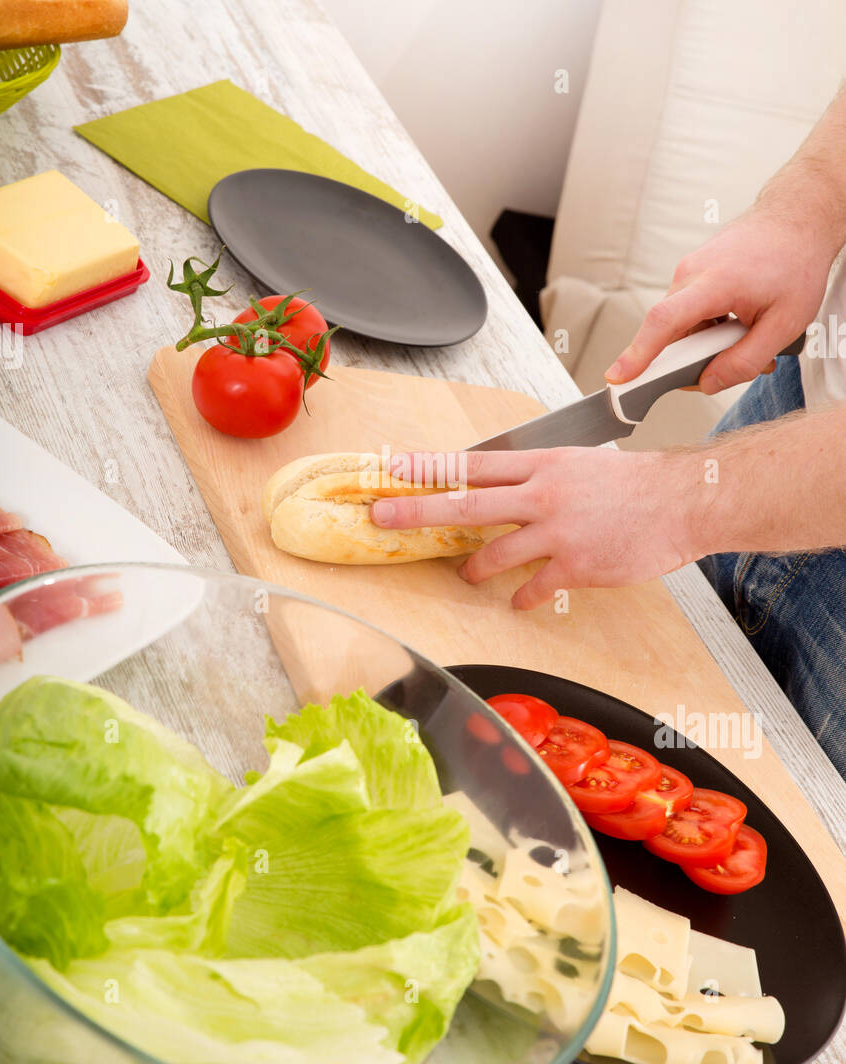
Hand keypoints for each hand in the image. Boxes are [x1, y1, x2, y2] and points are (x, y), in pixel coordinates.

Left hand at [370, 449, 697, 608]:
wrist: (680, 501)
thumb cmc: (634, 483)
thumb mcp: (579, 463)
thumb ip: (539, 476)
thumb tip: (505, 485)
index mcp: (542, 464)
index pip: (472, 464)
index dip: (429, 466)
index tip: (393, 466)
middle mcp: (542, 495)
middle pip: (465, 504)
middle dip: (417, 510)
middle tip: (382, 515)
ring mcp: (556, 532)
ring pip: (494, 554)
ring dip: (473, 568)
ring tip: (465, 574)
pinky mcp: (574, 565)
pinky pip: (532, 586)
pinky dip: (521, 595)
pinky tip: (518, 599)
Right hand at [605, 208, 832, 392]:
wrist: (799, 218)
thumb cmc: (797, 263)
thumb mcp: (784, 324)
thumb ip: (745, 360)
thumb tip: (707, 383)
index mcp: (715, 281)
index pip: (664, 321)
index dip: (638, 354)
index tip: (617, 376)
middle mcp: (691, 272)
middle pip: (671, 333)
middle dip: (695, 360)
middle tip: (736, 366)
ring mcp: (689, 269)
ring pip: (681, 326)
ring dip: (706, 343)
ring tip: (746, 338)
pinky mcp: (692, 271)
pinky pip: (688, 312)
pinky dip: (708, 327)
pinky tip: (737, 324)